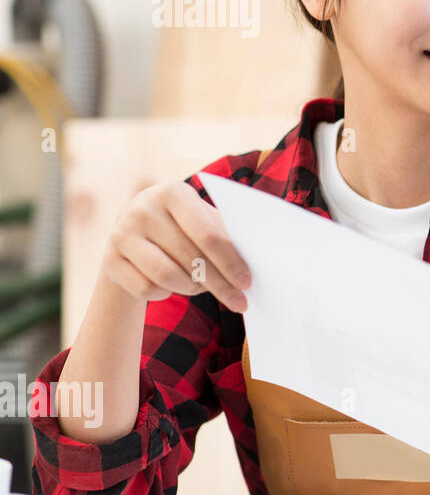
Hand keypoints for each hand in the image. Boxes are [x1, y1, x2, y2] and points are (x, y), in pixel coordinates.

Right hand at [102, 180, 252, 312]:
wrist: (133, 231)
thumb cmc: (183, 226)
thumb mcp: (202, 220)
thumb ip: (225, 235)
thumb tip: (254, 262)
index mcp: (173, 192)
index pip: (208, 234)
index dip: (230, 262)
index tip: (248, 284)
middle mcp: (143, 209)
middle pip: (190, 258)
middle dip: (220, 284)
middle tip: (239, 302)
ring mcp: (121, 234)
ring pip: (167, 276)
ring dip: (193, 289)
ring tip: (205, 289)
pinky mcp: (110, 260)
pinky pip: (147, 289)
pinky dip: (167, 293)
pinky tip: (174, 286)